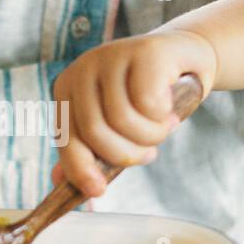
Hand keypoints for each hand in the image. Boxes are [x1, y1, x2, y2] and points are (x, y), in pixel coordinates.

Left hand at [50, 28, 217, 196]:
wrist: (185, 60)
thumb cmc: (146, 98)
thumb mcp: (114, 126)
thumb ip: (87, 149)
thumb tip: (59, 181)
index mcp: (67, 87)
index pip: (66, 136)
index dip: (80, 167)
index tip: (98, 191)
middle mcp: (83, 68)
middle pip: (94, 130)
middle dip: (126, 154)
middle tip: (149, 154)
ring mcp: (112, 55)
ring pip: (122, 119)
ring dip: (151, 136)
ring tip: (164, 128)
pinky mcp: (144, 52)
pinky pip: (148, 103)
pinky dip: (163, 117)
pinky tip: (170, 110)